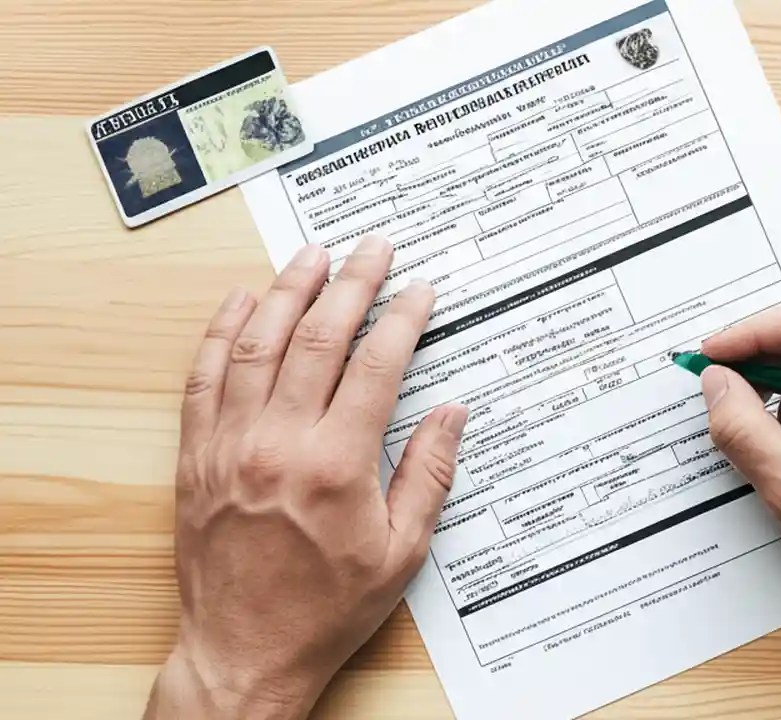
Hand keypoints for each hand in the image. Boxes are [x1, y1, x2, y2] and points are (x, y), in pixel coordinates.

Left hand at [146, 237, 466, 718]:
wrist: (245, 650)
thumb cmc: (326, 607)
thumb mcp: (401, 551)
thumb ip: (428, 474)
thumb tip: (452, 414)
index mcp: (336, 465)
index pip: (375, 366)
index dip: (402, 319)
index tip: (419, 291)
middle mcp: (279, 443)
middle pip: (318, 338)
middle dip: (352, 284)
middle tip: (374, 248)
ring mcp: (230, 445)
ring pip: (257, 343)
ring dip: (287, 290)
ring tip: (313, 254)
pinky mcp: (197, 455)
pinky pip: (204, 376)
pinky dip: (222, 331)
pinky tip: (242, 301)